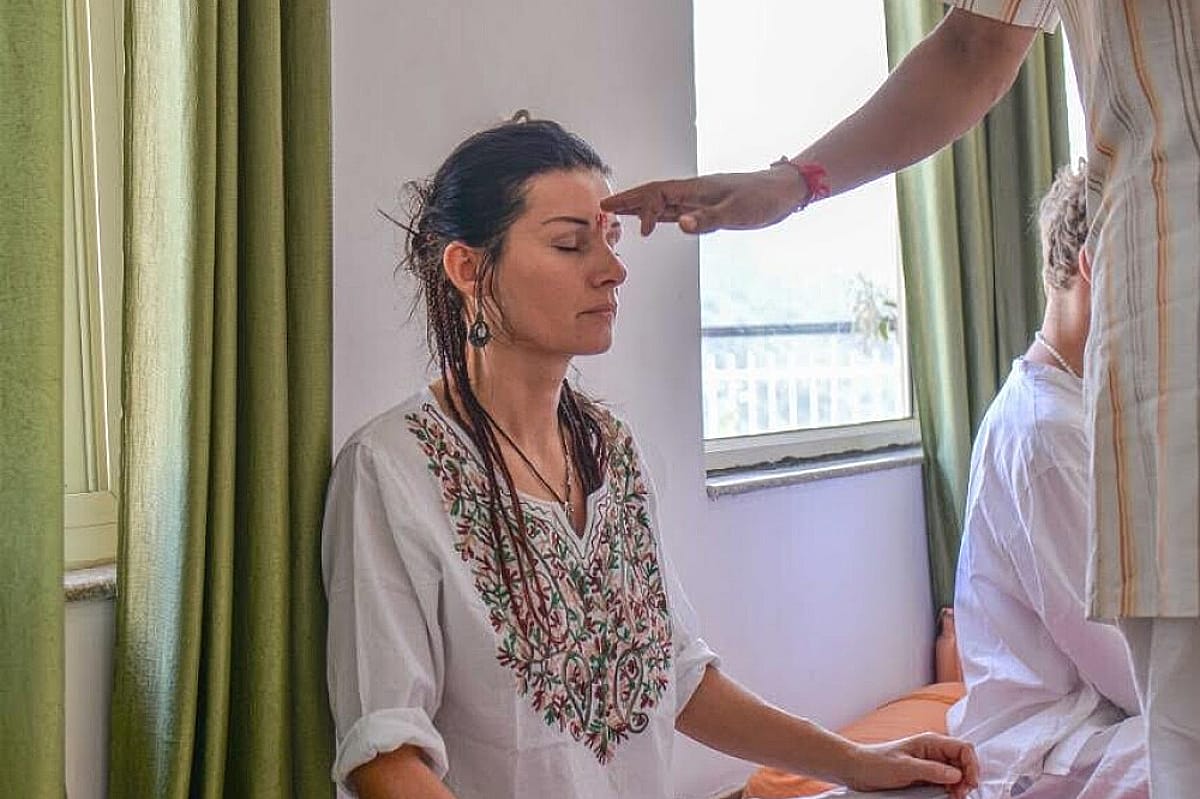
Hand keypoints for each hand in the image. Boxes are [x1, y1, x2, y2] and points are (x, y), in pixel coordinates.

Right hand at [600, 164, 808, 235]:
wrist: (785, 192)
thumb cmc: (763, 200)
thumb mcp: (736, 213)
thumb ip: (707, 220)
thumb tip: (680, 225)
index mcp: (696, 189)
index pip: (657, 193)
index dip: (637, 203)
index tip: (630, 223)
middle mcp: (694, 192)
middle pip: (654, 194)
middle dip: (629, 200)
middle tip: (604, 207)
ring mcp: (701, 199)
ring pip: (663, 202)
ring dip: (642, 207)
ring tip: (620, 213)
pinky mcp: (709, 207)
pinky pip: (677, 210)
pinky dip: (660, 215)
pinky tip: (655, 221)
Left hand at [843, 733, 977, 798]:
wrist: (857, 769)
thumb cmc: (875, 762)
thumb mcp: (904, 767)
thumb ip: (931, 770)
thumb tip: (956, 775)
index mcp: (930, 742)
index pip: (963, 749)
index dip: (972, 766)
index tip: (969, 784)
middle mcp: (933, 752)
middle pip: (963, 763)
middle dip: (966, 779)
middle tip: (959, 795)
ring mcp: (930, 764)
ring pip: (956, 775)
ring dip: (959, 787)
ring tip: (953, 797)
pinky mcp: (925, 777)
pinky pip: (945, 784)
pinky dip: (949, 791)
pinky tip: (946, 796)